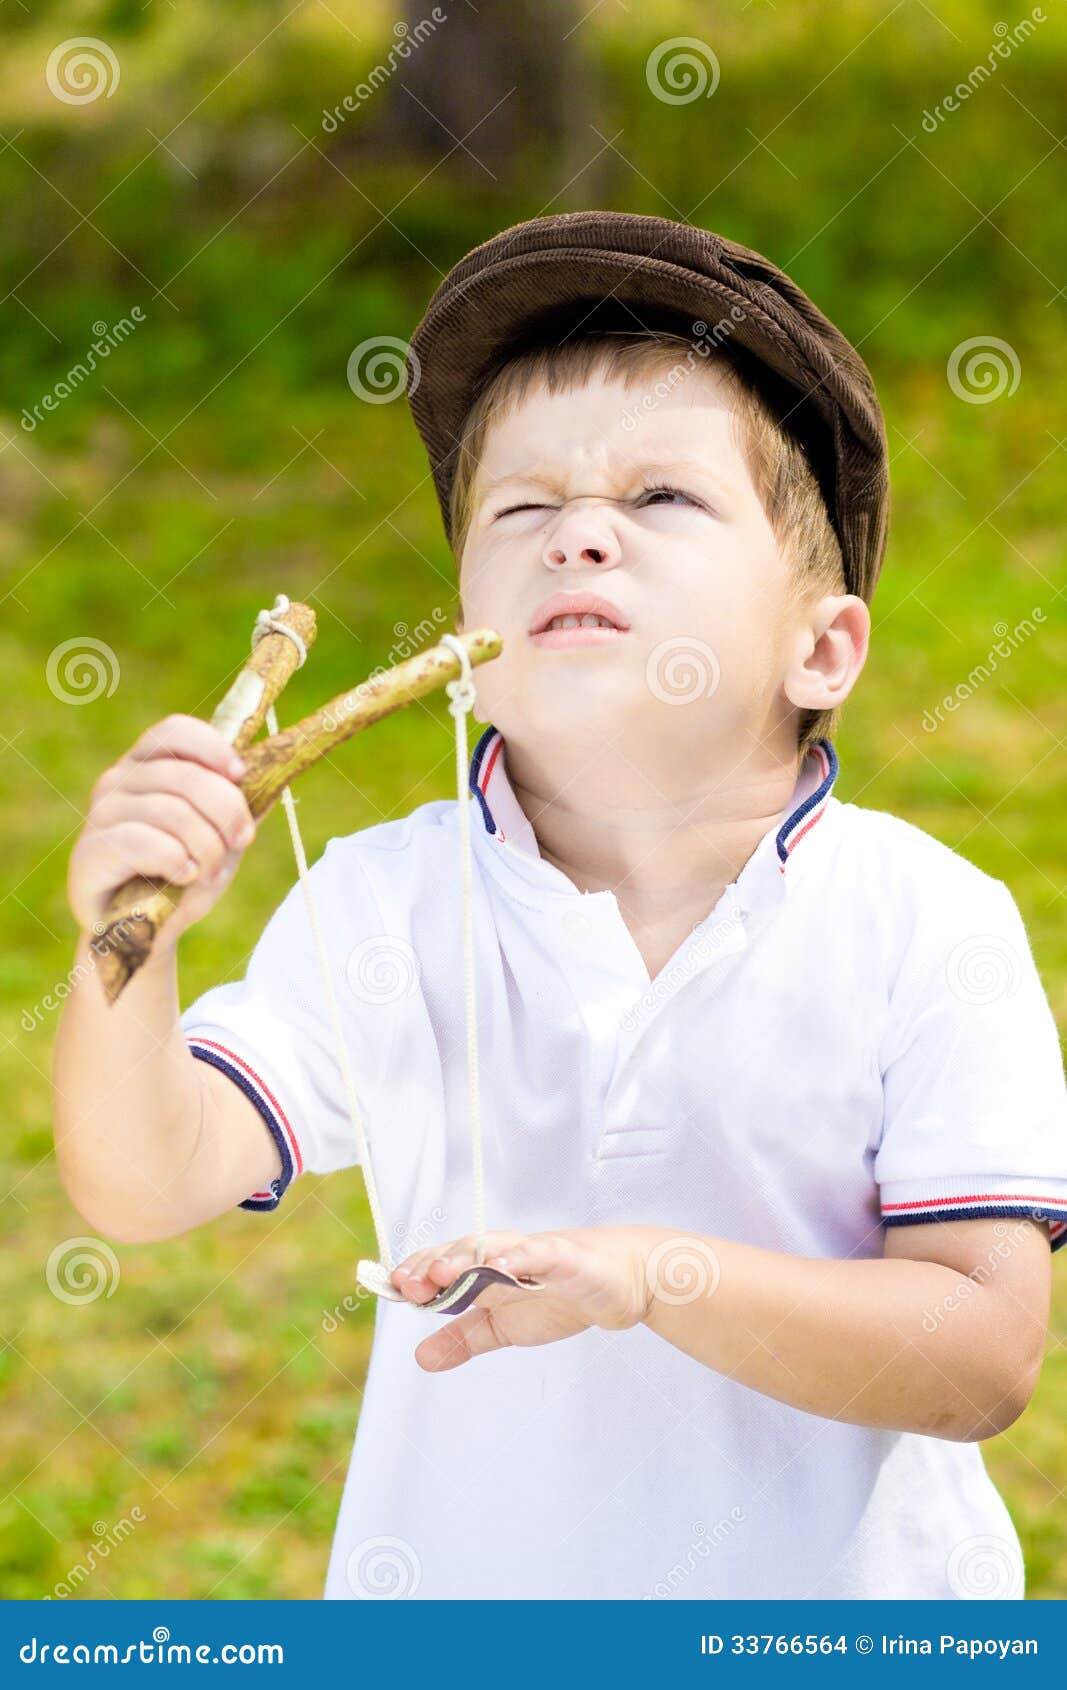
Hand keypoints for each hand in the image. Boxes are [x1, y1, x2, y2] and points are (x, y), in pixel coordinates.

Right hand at [68, 713, 256, 938]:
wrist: (142, 933)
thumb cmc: (180, 877)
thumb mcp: (221, 840)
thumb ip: (241, 810)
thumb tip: (272, 781)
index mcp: (148, 765)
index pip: (176, 731)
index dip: (213, 748)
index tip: (242, 776)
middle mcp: (118, 780)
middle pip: (185, 775)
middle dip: (227, 811)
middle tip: (241, 841)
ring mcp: (100, 814)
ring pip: (171, 811)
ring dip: (207, 846)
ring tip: (210, 871)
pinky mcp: (90, 852)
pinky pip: (144, 843)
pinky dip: (176, 860)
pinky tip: (185, 875)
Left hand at [390, 1227, 655, 1372]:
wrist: (621, 1281)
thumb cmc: (560, 1296)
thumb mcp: (504, 1327)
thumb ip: (464, 1338)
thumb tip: (421, 1358)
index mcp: (486, 1268)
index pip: (444, 1265)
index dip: (417, 1274)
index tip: (391, 1287)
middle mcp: (504, 1253)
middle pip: (461, 1252)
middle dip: (431, 1266)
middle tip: (406, 1284)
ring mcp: (533, 1251)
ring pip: (493, 1248)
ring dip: (464, 1258)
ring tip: (439, 1272)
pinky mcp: (565, 1257)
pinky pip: (539, 1254)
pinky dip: (520, 1258)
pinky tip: (502, 1267)